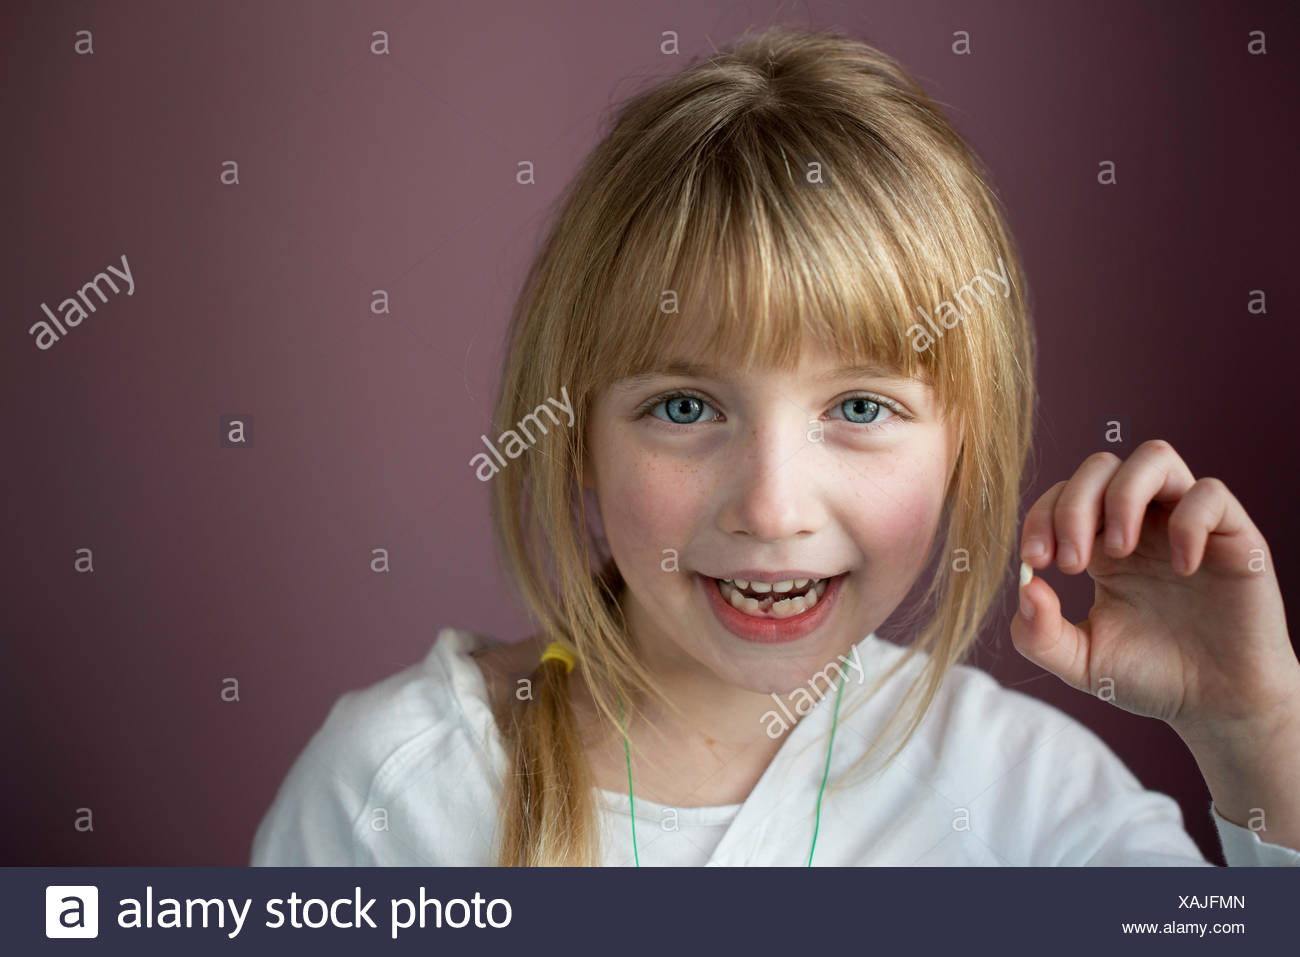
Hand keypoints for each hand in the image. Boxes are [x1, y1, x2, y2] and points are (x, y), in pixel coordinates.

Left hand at [1011, 439, 1299, 742]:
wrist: (1217, 708)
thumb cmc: (1151, 677)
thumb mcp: (1081, 663)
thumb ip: (1039, 633)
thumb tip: (1024, 585)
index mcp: (1100, 543)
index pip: (1062, 495)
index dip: (1041, 517)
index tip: (1037, 562)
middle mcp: (1143, 523)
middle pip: (1099, 467)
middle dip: (1074, 506)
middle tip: (1072, 564)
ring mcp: (1186, 524)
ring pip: (1154, 458)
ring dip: (1123, 496)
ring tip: (1119, 552)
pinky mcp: (1233, 536)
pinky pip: (1210, 493)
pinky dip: (1188, 522)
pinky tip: (1181, 570)